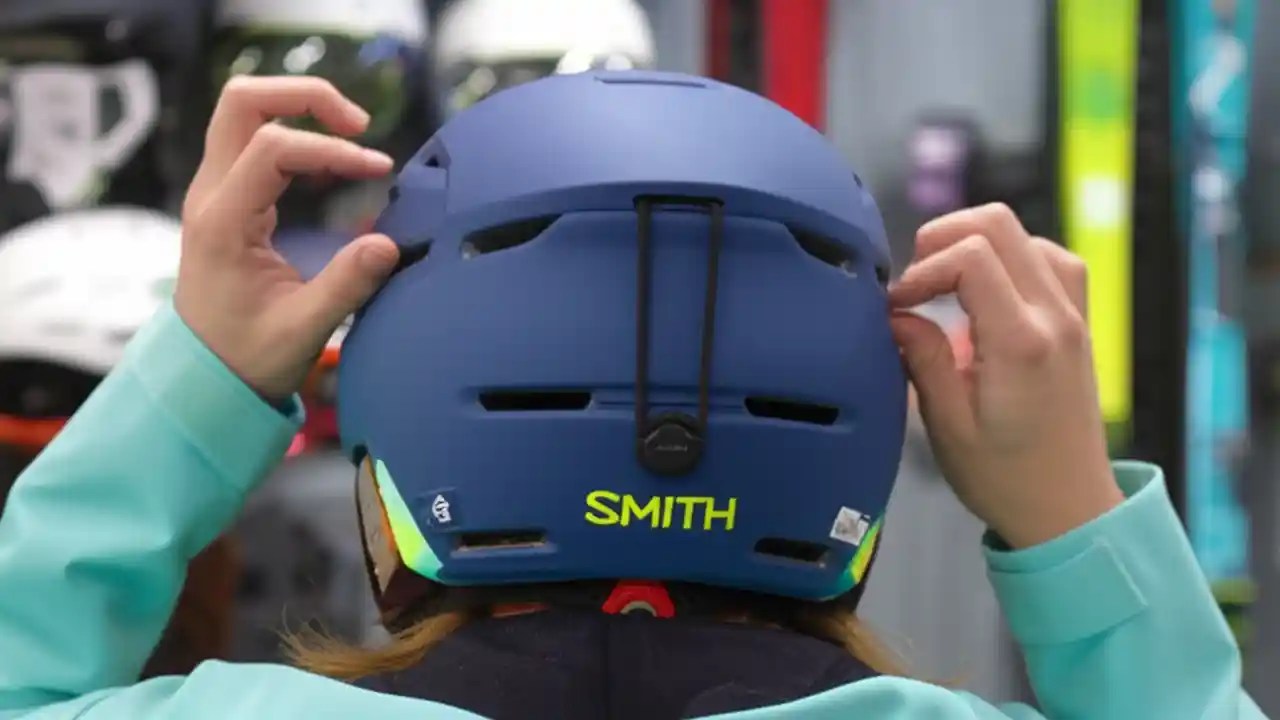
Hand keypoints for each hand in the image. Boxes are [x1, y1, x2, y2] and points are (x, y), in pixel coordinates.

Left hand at [175, 77, 400, 400]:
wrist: (204, 376)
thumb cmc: (248, 357)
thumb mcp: (302, 330)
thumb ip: (346, 286)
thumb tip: (390, 244)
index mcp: (222, 223)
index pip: (273, 148)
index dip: (330, 149)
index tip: (378, 172)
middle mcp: (210, 195)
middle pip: (242, 100)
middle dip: (306, 97)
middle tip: (359, 125)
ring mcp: (214, 191)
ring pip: (244, 110)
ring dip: (300, 107)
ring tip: (354, 135)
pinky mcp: (228, 196)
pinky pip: (256, 138)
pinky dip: (298, 132)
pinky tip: (335, 163)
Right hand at [888, 204, 1123, 547]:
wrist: (1070, 511)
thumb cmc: (1004, 478)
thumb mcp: (948, 426)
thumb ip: (923, 359)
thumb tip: (897, 313)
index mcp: (1020, 343)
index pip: (971, 257)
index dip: (922, 267)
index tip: (896, 304)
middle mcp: (1055, 317)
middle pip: (1000, 225)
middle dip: (942, 238)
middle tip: (913, 280)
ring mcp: (1073, 317)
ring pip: (1027, 235)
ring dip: (976, 245)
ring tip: (943, 284)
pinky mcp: (1078, 324)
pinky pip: (1050, 260)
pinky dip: (1011, 258)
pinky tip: (984, 291)